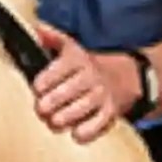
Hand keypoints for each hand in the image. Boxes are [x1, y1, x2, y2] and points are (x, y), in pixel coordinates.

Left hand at [32, 24, 118, 144]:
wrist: (124, 77)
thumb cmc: (87, 66)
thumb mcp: (72, 48)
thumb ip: (53, 39)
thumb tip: (37, 28)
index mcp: (78, 59)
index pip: (59, 69)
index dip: (44, 81)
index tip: (37, 89)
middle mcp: (90, 75)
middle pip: (68, 91)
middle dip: (51, 102)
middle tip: (41, 109)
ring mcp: (101, 94)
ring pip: (82, 108)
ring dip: (65, 117)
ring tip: (54, 122)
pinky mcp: (110, 112)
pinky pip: (98, 124)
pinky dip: (86, 131)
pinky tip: (76, 133)